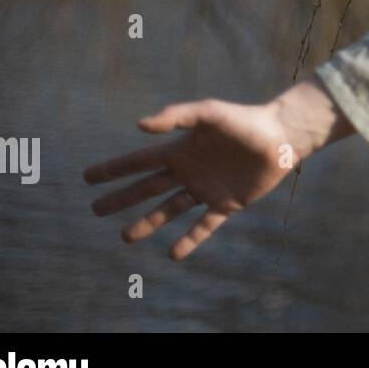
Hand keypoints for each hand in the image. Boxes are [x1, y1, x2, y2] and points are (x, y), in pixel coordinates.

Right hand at [82, 79, 347, 259]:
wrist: (281, 136)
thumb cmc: (245, 120)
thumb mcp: (209, 113)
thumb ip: (177, 115)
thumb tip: (139, 125)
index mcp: (181, 149)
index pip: (138, 162)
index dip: (113, 170)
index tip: (87, 177)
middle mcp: (189, 170)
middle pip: (147, 188)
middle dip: (121, 199)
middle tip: (96, 210)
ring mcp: (206, 188)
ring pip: (170, 210)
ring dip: (147, 223)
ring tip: (126, 237)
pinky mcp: (227, 204)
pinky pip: (204, 225)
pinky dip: (189, 240)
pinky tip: (174, 254)